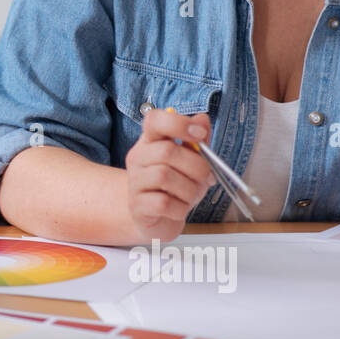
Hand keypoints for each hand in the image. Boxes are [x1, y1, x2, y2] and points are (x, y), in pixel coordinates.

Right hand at [125, 109, 214, 241]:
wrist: (159, 219)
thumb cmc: (176, 188)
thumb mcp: (191, 162)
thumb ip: (197, 141)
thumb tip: (202, 120)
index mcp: (151, 141)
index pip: (154, 120)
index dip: (178, 123)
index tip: (200, 134)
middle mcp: (138, 158)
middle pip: (166, 151)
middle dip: (196, 166)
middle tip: (205, 177)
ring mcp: (134, 182)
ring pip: (164, 176)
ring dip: (189, 189)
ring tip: (191, 195)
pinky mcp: (137, 206)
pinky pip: (162, 203)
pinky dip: (180, 208)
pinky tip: (180, 208)